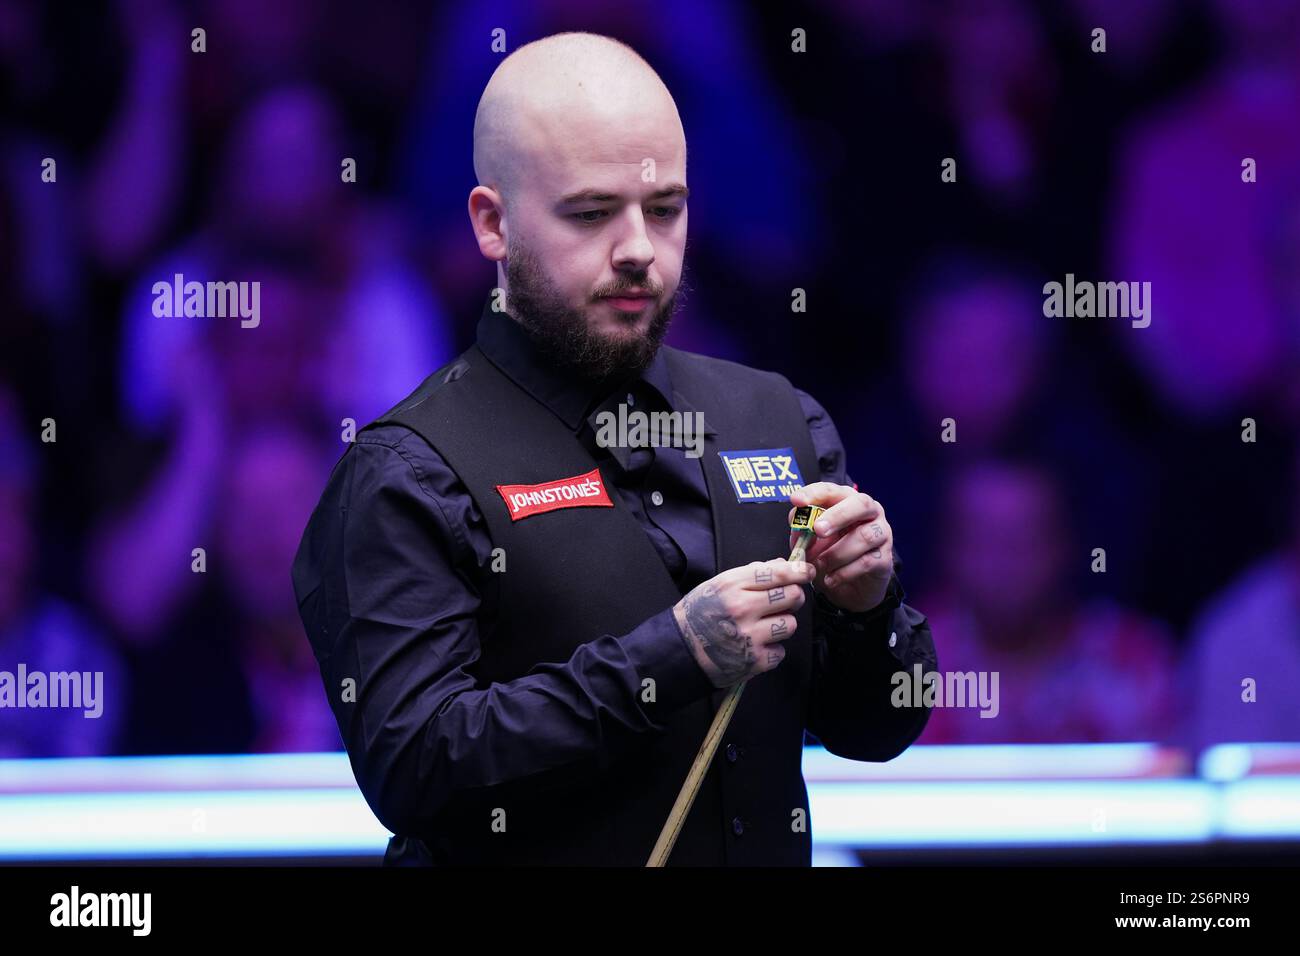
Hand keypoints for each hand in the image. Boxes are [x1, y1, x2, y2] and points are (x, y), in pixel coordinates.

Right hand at [673, 558, 814, 687]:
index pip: (777, 573)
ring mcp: (750, 636)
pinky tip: (756, 647)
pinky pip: (781, 651)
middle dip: (793, 597)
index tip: (806, 572)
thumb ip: (751, 574)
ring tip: (764, 627)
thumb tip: (782, 566)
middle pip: (792, 596)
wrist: (680, 650)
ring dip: (782, 625)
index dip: (798, 571)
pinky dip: (772, 650)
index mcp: (732, 585)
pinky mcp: (755, 661)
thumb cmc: (700, 614)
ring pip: (791, 624)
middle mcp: (742, 608)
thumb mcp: (719, 585)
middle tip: (783, 602)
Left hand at [788, 483, 893, 613]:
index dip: (815, 493)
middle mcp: (869, 513)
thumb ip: (802, 531)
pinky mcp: (885, 558)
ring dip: (838, 552)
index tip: (796, 500)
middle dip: (838, 516)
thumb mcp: (810, 543)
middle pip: (861, 504)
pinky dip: (845, 572)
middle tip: (818, 530)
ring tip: (821, 564)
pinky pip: (867, 562)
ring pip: (865, 536)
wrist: (849, 588)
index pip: (833, 490)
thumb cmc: (830, 555)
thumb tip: (797, 523)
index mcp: (847, 502)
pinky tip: (831, 579)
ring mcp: (882, 534)